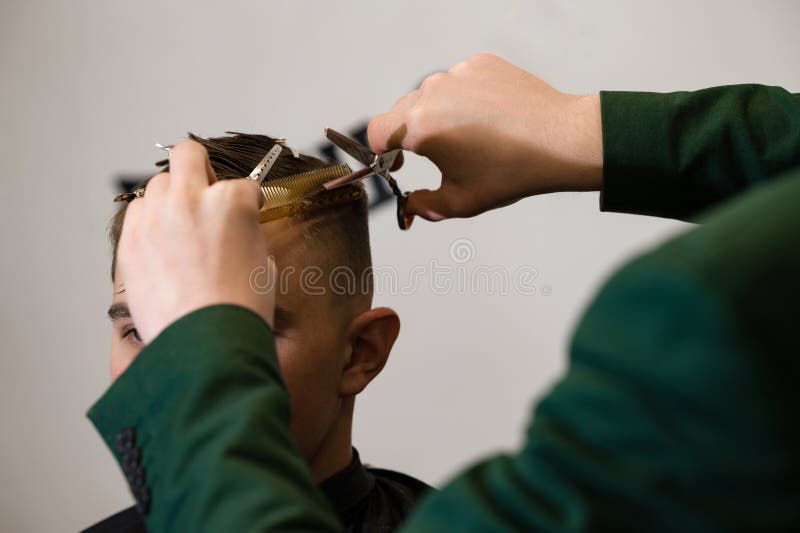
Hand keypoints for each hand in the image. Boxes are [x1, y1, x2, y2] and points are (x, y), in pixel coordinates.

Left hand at [117, 141, 273, 343]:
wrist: (206, 343)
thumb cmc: (240, 310)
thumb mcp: (264, 264)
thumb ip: (248, 234)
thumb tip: (238, 232)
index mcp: (232, 201)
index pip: (244, 185)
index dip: (248, 203)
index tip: (245, 218)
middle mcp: (191, 199)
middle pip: (188, 155)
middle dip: (200, 168)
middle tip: (205, 193)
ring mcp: (156, 217)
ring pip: (158, 183)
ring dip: (172, 198)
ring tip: (181, 227)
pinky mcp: (131, 240)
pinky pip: (137, 213)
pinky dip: (150, 222)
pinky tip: (163, 245)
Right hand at [368, 53, 602, 220]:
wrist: (560, 141)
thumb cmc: (512, 172)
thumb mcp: (460, 201)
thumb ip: (422, 205)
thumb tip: (409, 206)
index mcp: (420, 126)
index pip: (376, 132)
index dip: (380, 153)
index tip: (395, 164)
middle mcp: (433, 92)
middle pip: (401, 112)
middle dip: (408, 135)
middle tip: (432, 155)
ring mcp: (457, 73)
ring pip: (431, 95)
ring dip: (437, 115)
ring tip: (469, 138)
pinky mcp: (480, 64)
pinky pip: (458, 82)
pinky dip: (463, 99)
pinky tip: (487, 119)